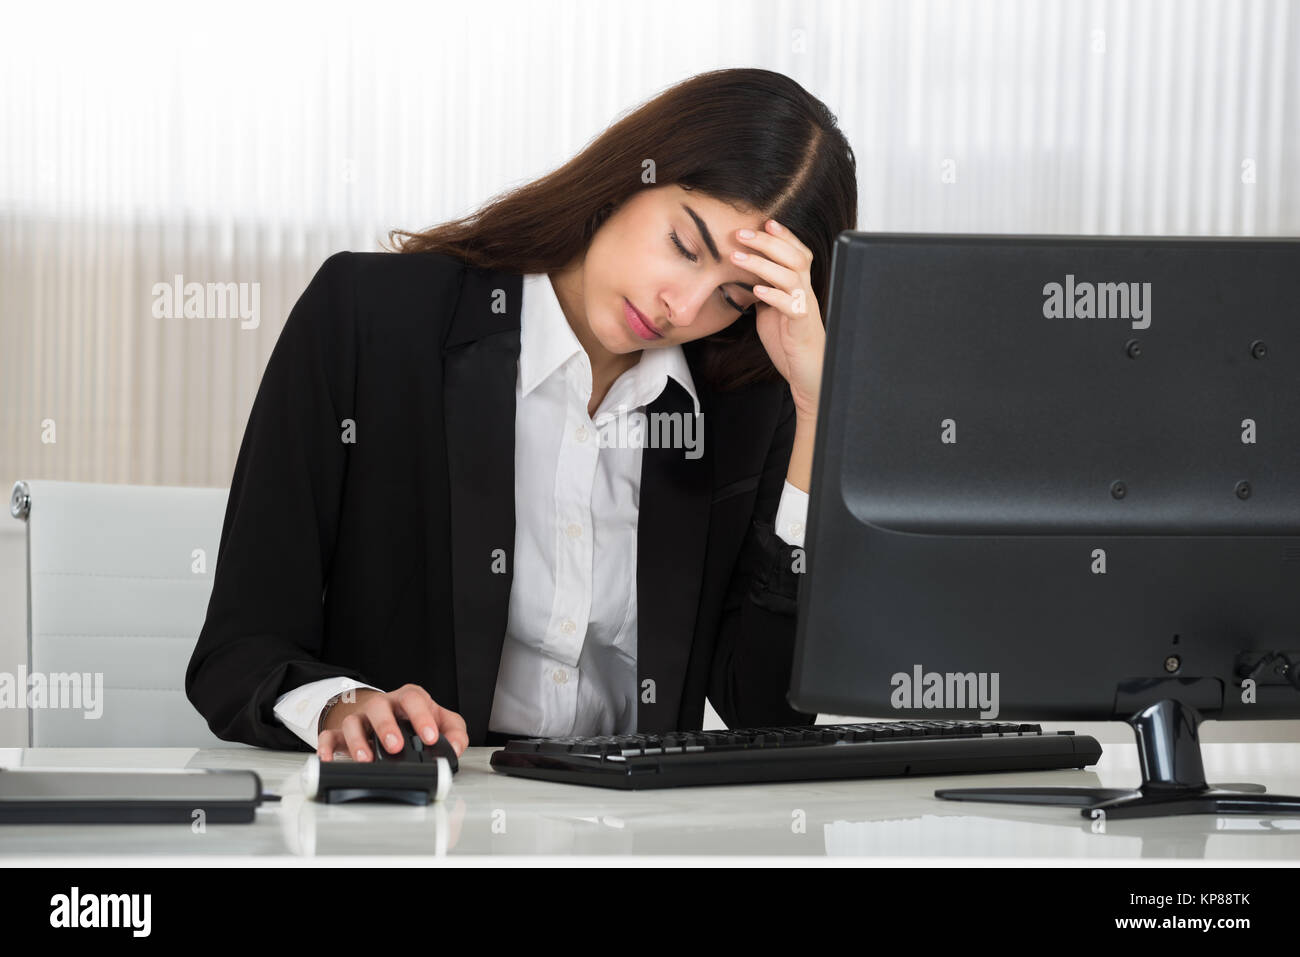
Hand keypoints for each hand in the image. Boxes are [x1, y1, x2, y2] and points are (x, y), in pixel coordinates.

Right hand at [317, 683, 467, 761]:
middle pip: (379, 707)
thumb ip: (454, 733)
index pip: (414, 699)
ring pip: (353, 722)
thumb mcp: (440, 721)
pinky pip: (329, 736)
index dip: (422, 717)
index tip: (430, 737)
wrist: (386, 716)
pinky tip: (330, 759)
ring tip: (366, 759)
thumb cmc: (413, 719)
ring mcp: (361, 718)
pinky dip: (326, 747)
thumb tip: (455, 749)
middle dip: (387, 727)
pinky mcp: (342, 733)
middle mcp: (383, 705)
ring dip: (358, 741)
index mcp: (408, 699)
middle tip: (396, 747)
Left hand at [733, 218, 823, 420]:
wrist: (808, 373)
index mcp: (799, 286)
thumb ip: (764, 290)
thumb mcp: (771, 310)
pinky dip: (773, 296)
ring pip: (790, 276)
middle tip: (741, 233)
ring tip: (737, 258)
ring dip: (762, 264)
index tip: (765, 221)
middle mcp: (805, 293)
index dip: (784, 235)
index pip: (797, 252)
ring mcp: (804, 308)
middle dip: (767, 242)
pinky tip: (756, 290)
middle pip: (794, 256)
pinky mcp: (801, 327)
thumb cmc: (789, 341)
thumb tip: (744, 276)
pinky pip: (791, 306)